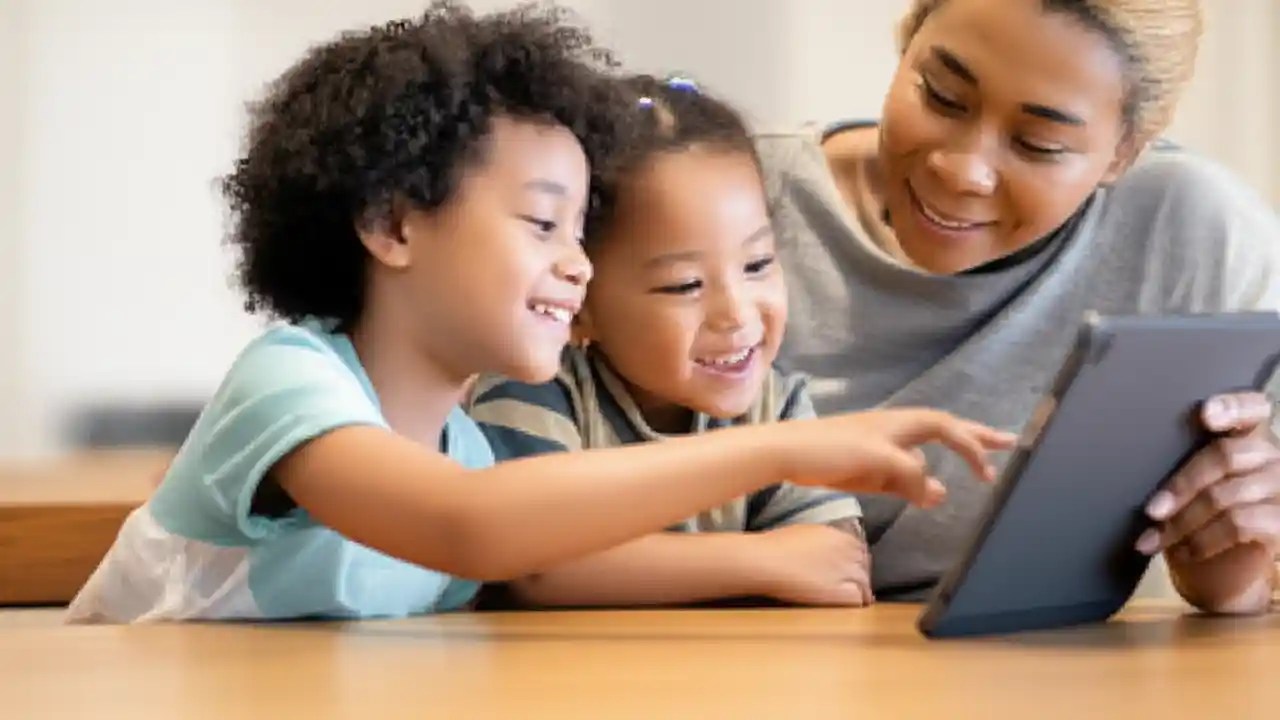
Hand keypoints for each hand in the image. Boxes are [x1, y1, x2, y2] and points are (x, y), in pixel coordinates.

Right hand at [754, 523, 872, 606]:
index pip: (859, 549)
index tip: (846, 569)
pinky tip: (846, 607)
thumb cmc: (776, 546)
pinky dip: (855, 604)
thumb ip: (823, 540)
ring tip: (848, 600)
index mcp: (839, 535)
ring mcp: (847, 571)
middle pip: (864, 566)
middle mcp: (849, 551)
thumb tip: (825, 548)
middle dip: (857, 576)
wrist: (767, 561)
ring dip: (858, 591)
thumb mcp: (805, 532)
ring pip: (864, 584)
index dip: (853, 561)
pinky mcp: (842, 592)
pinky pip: (858, 600)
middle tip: (847, 585)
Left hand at [775, 408, 1016, 507]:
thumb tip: (936, 494)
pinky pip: (906, 476)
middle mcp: (898, 433)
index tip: (990, 471)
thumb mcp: (878, 461)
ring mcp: (885, 450)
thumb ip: (911, 477)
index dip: (972, 447)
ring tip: (984, 472)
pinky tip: (929, 499)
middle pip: (946, 431)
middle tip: (1010, 441)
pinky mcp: (870, 468)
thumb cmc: (833, 448)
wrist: (790, 453)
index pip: (949, 430)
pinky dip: (922, 485)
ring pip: (928, 456)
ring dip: (953, 462)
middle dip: (977, 438)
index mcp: (903, 424)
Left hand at [1137, 393, 1279, 610]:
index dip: (1232, 406)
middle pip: (1226, 455)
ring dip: (1182, 523)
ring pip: (1225, 497)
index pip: (1253, 406)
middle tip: (1150, 510)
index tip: (1204, 414)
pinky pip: (1238, 525)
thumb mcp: (1187, 479)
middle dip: (1182, 485)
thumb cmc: (1195, 512)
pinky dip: (1202, 540)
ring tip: (1152, 539)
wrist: (1221, 567)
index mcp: (1250, 432)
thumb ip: (1178, 455)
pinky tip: (1183, 552)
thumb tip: (1127, 448)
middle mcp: (1274, 455)